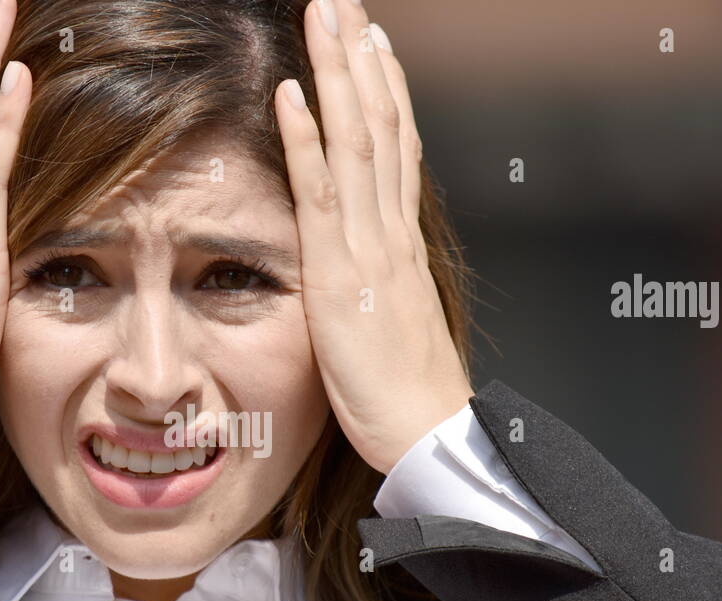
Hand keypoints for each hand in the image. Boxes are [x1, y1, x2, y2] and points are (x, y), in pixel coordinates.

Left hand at [274, 0, 472, 475]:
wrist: (429, 435)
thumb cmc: (410, 394)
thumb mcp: (394, 323)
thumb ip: (380, 283)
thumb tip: (365, 266)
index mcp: (401, 241)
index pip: (397, 147)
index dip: (385, 89)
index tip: (375, 40)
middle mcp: (391, 232)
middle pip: (382, 125)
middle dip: (362, 58)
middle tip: (347, 2)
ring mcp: (371, 248)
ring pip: (358, 142)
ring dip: (340, 74)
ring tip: (326, 16)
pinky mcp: (342, 277)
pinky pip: (322, 196)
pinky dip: (307, 141)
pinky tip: (292, 93)